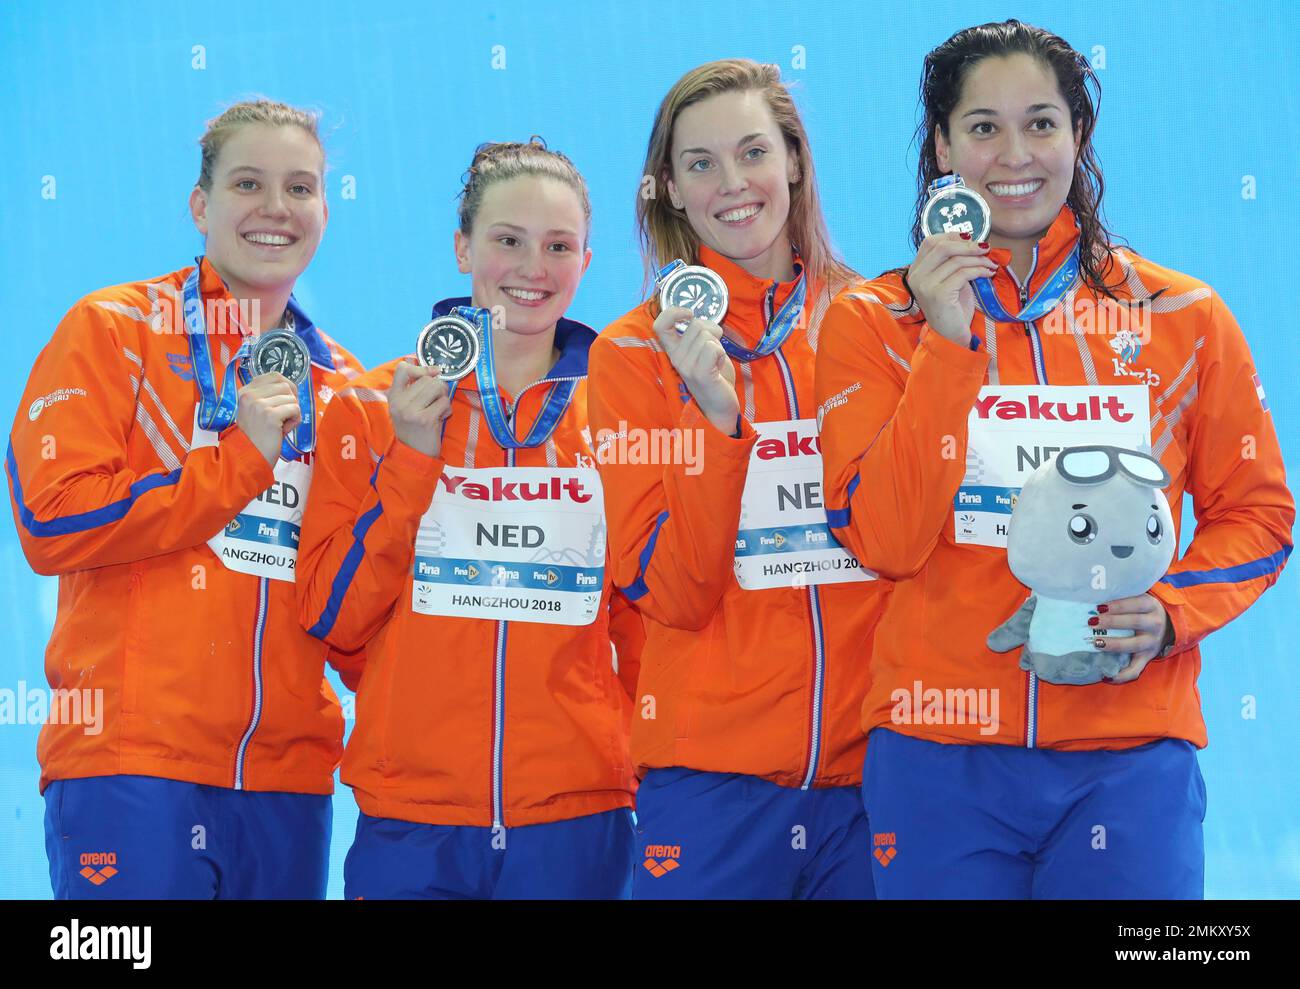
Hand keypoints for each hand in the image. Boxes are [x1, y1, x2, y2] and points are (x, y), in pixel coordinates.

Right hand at [236, 372, 301, 465]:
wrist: (249, 457)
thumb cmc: (257, 436)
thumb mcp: (256, 411)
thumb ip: (268, 396)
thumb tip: (291, 386)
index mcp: (245, 391)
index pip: (274, 375)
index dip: (287, 387)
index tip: (286, 402)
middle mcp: (249, 395)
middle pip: (285, 385)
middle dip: (291, 401)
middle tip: (284, 417)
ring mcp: (258, 404)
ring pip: (292, 397)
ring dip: (293, 413)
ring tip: (281, 426)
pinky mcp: (269, 415)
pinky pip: (295, 409)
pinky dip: (295, 420)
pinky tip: (284, 430)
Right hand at [388, 359, 451, 457]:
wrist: (413, 455)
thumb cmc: (414, 428)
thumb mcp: (407, 407)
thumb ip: (415, 388)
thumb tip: (434, 369)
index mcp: (394, 396)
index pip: (403, 369)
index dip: (421, 368)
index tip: (432, 374)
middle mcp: (400, 402)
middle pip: (427, 378)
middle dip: (438, 387)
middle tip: (437, 400)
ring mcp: (411, 411)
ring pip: (437, 387)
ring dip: (443, 397)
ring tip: (438, 409)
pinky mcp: (425, 419)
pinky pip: (444, 403)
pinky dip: (447, 410)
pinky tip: (441, 419)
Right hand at [651, 304, 739, 434]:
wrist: (720, 405)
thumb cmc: (713, 375)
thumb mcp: (700, 350)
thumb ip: (697, 334)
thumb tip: (698, 317)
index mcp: (673, 351)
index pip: (660, 325)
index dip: (673, 312)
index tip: (688, 314)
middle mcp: (676, 358)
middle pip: (697, 324)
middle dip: (712, 332)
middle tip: (713, 351)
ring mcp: (686, 366)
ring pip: (707, 335)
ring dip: (718, 345)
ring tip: (715, 361)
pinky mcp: (699, 373)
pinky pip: (712, 347)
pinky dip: (721, 353)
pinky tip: (717, 366)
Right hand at [907, 232, 996, 345]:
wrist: (950, 336)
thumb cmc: (952, 308)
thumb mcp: (950, 280)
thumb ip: (953, 262)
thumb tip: (973, 242)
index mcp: (916, 270)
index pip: (931, 242)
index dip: (952, 236)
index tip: (971, 239)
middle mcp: (917, 276)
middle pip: (942, 246)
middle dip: (968, 245)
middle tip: (985, 248)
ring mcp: (926, 285)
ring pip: (956, 260)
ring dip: (978, 259)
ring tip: (990, 264)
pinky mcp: (939, 294)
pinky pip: (963, 273)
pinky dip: (979, 270)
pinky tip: (988, 273)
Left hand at [1090, 593, 1174, 683]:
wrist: (1167, 625)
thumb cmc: (1141, 609)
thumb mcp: (1138, 598)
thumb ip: (1121, 598)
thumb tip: (1093, 599)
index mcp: (1150, 606)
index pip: (1135, 603)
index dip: (1117, 605)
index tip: (1099, 607)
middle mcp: (1154, 624)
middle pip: (1134, 622)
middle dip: (1112, 622)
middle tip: (1092, 622)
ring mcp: (1152, 643)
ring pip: (1134, 644)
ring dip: (1113, 644)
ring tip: (1096, 643)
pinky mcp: (1148, 658)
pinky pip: (1136, 669)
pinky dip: (1121, 675)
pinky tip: (1106, 675)